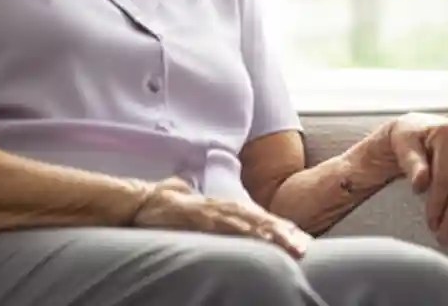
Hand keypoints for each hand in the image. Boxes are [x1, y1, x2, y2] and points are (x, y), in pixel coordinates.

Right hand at [130, 177, 313, 257]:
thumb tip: (216, 216)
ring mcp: (214, 213)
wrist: (142, 201)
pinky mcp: (201, 218)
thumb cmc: (167, 205)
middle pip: (262, 221)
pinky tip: (260, 240)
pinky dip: (245, 233)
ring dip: (273, 235)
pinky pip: (227, 227)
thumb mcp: (196, 211)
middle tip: (305, 246)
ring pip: (251, 224)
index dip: (281, 229)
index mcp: (226, 209)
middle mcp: (225, 209)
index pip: (260, 220)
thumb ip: (210, 214)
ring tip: (293, 246)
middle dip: (285, 234)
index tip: (301, 240)